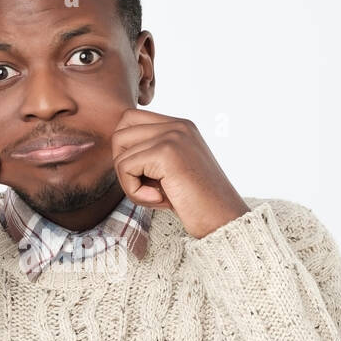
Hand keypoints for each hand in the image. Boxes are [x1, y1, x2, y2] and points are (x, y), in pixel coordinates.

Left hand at [110, 108, 249, 237]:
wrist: (224, 221)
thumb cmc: (196, 204)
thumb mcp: (170, 172)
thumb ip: (148, 155)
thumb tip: (115, 152)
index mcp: (180, 126)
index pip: (130, 119)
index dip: (126, 150)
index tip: (145, 176)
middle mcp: (177, 125)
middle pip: (120, 132)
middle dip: (124, 165)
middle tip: (146, 187)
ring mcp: (173, 136)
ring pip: (120, 153)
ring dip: (130, 183)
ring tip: (155, 196)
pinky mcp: (166, 152)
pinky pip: (125, 168)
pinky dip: (134, 191)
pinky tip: (159, 200)